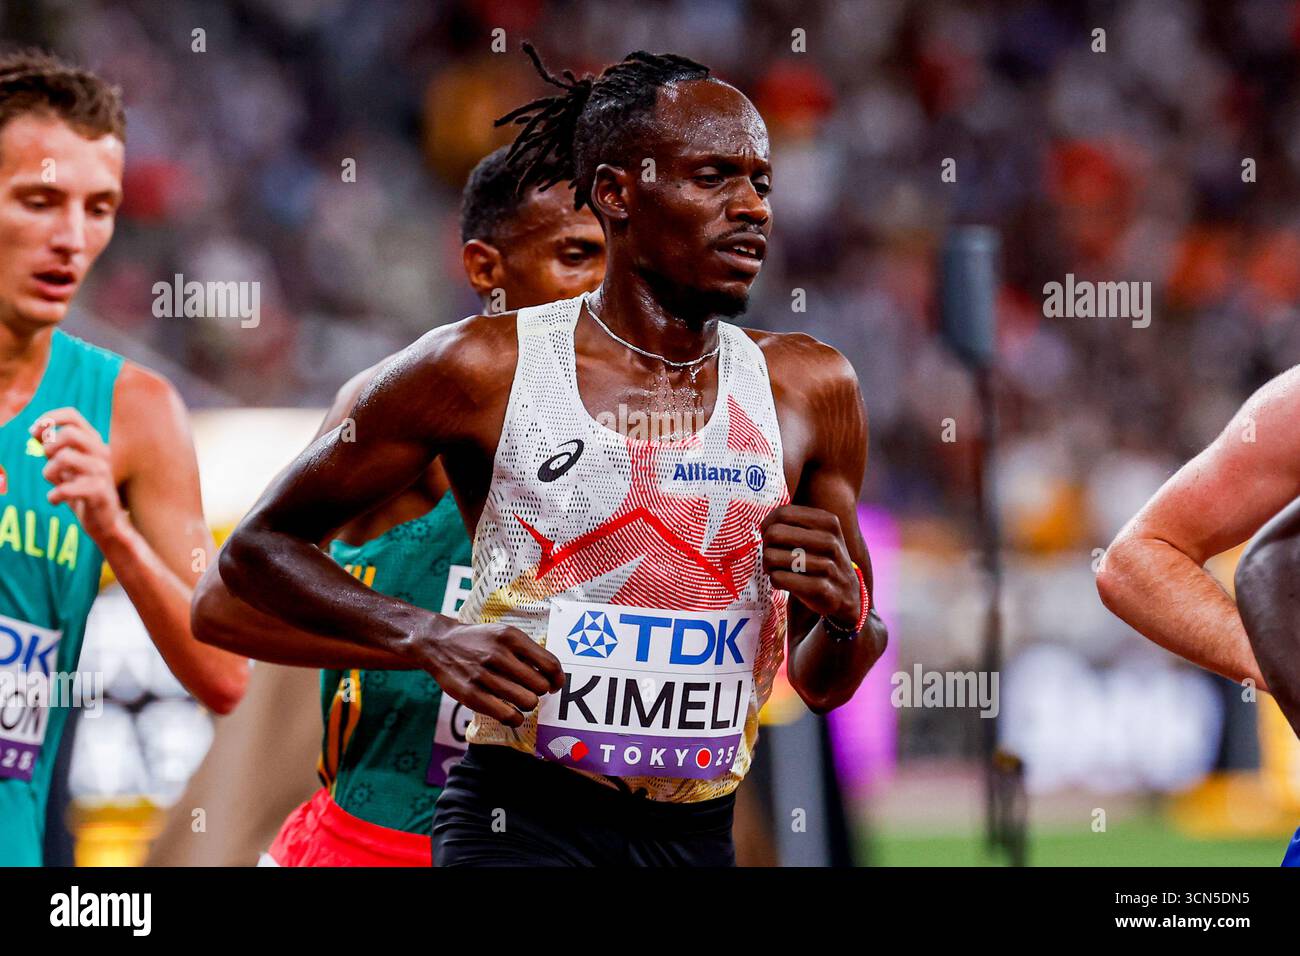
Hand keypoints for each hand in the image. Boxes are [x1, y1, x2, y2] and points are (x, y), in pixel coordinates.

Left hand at [31, 408, 124, 543]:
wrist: (106, 521)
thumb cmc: (82, 490)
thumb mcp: (68, 465)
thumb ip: (55, 447)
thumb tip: (37, 430)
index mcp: (94, 442)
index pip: (73, 416)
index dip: (49, 419)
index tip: (33, 432)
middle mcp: (101, 453)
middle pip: (69, 434)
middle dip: (49, 448)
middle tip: (49, 464)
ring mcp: (102, 472)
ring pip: (64, 458)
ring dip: (49, 473)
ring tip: (54, 484)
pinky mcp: (98, 493)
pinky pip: (65, 489)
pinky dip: (53, 496)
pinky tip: (56, 501)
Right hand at [417, 620, 564, 726]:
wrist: (439, 643)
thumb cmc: (478, 641)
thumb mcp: (503, 634)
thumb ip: (527, 651)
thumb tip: (553, 676)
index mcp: (511, 637)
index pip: (549, 664)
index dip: (557, 679)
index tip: (554, 685)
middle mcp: (498, 654)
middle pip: (540, 685)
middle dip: (539, 691)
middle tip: (530, 690)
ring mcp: (483, 675)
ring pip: (527, 701)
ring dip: (528, 704)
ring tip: (520, 700)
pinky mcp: (471, 694)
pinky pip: (507, 715)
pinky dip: (515, 719)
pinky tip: (512, 714)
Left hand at [761, 504, 859, 629]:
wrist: (847, 595)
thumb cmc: (821, 560)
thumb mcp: (818, 535)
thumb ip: (794, 522)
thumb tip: (764, 524)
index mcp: (828, 522)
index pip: (783, 513)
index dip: (768, 526)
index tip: (770, 537)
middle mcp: (830, 542)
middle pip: (774, 534)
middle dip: (766, 546)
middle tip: (772, 556)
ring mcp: (828, 566)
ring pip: (772, 557)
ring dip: (769, 566)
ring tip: (778, 570)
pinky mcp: (821, 590)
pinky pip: (779, 578)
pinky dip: (775, 581)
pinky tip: (784, 583)